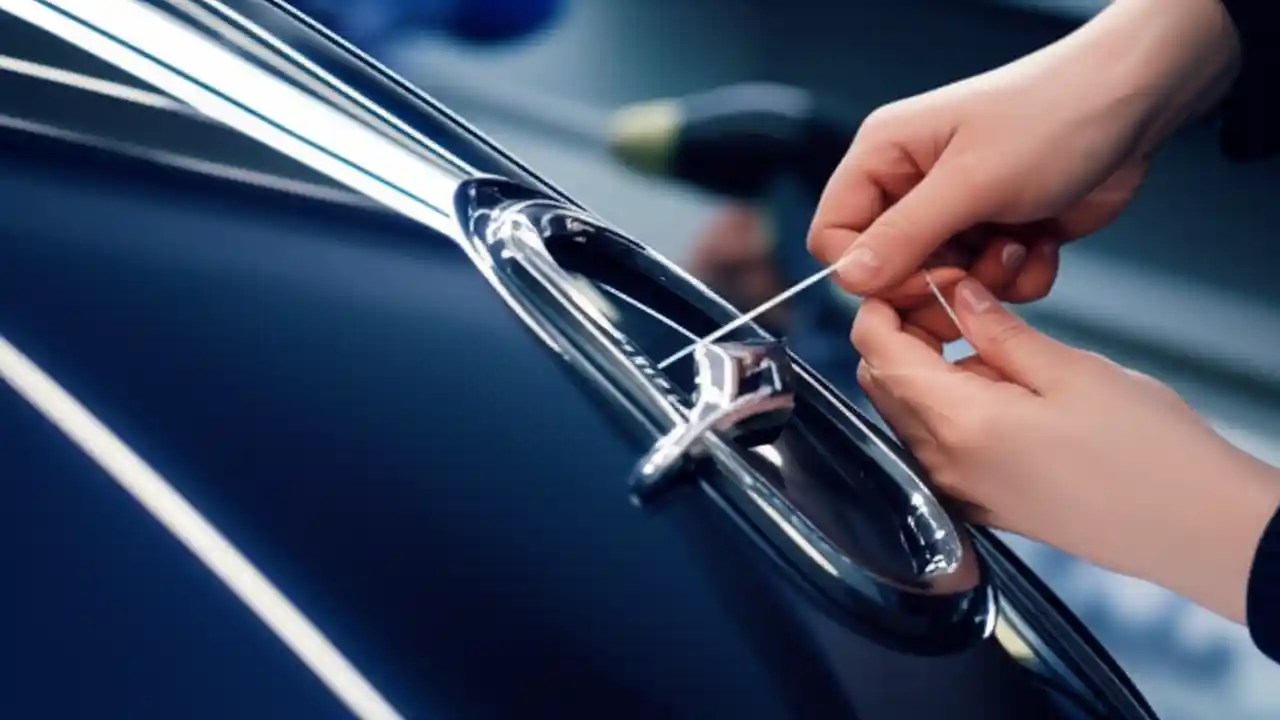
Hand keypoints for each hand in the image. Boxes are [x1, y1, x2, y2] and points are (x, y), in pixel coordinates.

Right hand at [809, 0, 1240, 301]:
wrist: (1136, 103)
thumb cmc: (1055, 114)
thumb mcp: (972, 181)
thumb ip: (904, 235)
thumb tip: (848, 277)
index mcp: (885, 155)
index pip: (835, 235)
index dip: (869, 270)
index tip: (917, 278)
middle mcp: (913, 185)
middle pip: (887, 270)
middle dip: (935, 282)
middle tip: (973, 274)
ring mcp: (956, 212)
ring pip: (940, 285)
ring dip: (984, 282)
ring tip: (1017, 244)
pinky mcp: (996, 234)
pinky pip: (986, 287)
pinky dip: (1016, 280)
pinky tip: (1040, 245)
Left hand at [851, 278, 1279, 623]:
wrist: (1194, 531)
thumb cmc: (1149, 456)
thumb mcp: (1072, 371)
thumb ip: (1000, 332)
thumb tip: (959, 297)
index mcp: (957, 424)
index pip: (876, 352)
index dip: (882, 306)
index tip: (915, 280)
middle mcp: (942, 464)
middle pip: (882, 382)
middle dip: (902, 334)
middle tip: (959, 304)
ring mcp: (958, 490)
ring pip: (907, 412)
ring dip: (928, 370)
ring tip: (995, 345)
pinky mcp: (980, 504)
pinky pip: (937, 444)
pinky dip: (948, 406)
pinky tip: (1002, 389)